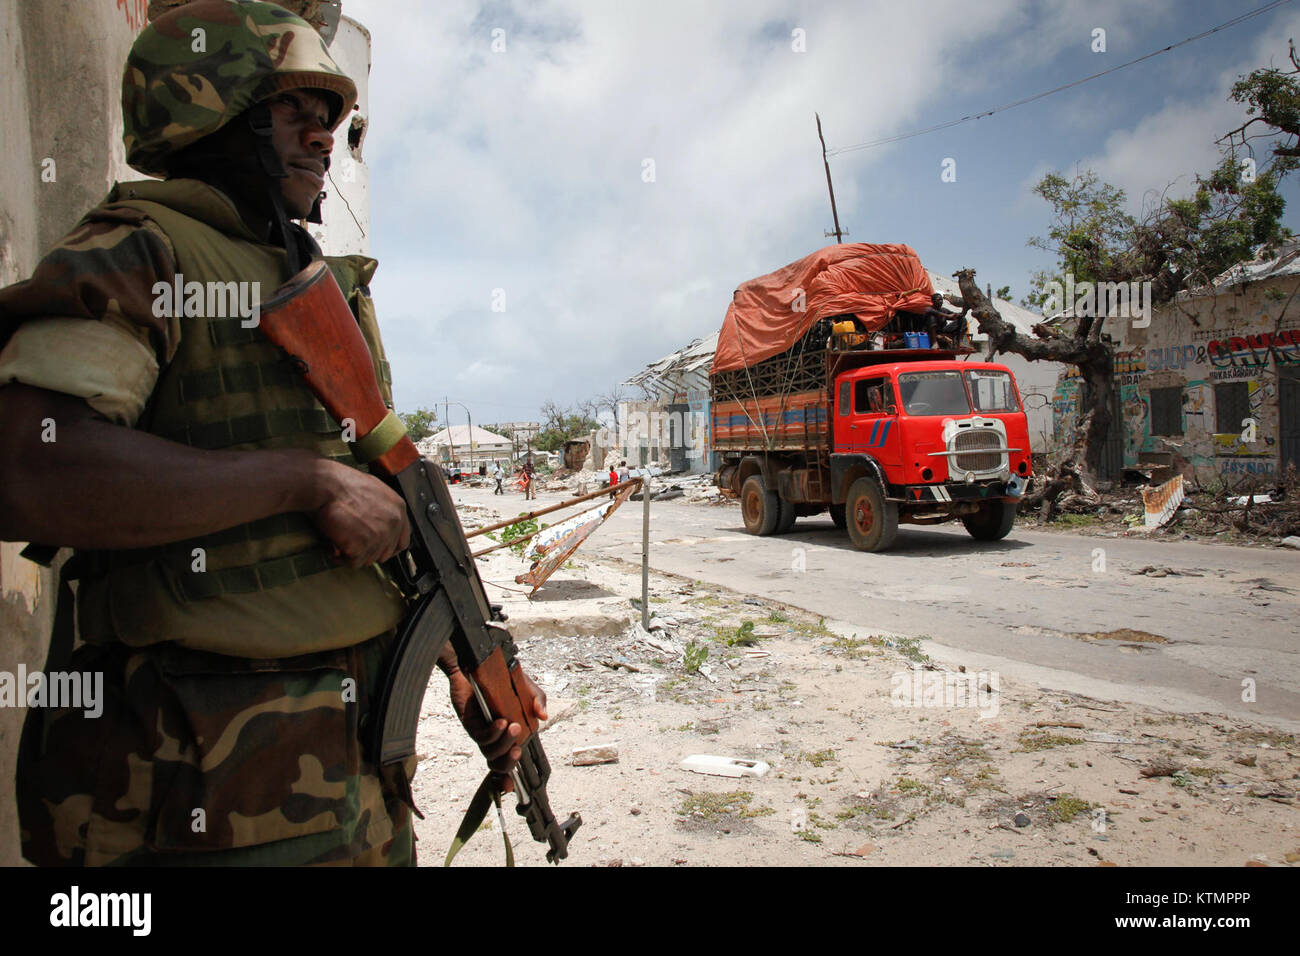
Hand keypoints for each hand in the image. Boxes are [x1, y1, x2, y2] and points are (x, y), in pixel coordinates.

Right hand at [307, 458, 410, 565]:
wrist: (327, 486)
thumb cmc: (342, 484)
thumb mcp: (374, 489)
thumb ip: (382, 510)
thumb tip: (376, 524)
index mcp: (398, 508)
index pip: (402, 540)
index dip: (388, 548)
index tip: (377, 550)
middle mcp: (393, 523)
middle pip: (385, 553)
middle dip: (367, 552)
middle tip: (351, 544)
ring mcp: (380, 536)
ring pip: (368, 559)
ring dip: (352, 554)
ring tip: (339, 541)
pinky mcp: (363, 546)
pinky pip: (353, 562)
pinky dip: (341, 559)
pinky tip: (334, 548)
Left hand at [443, 652, 547, 793]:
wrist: (479, 664)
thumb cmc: (502, 680)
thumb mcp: (527, 689)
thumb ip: (538, 701)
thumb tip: (543, 717)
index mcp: (508, 735)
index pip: (508, 761)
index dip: (508, 778)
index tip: (513, 787)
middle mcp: (494, 738)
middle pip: (498, 765)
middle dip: (508, 764)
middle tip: (518, 750)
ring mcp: (482, 732)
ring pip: (490, 752)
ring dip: (503, 744)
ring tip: (512, 727)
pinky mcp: (471, 723)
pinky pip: (480, 736)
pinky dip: (492, 732)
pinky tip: (500, 722)